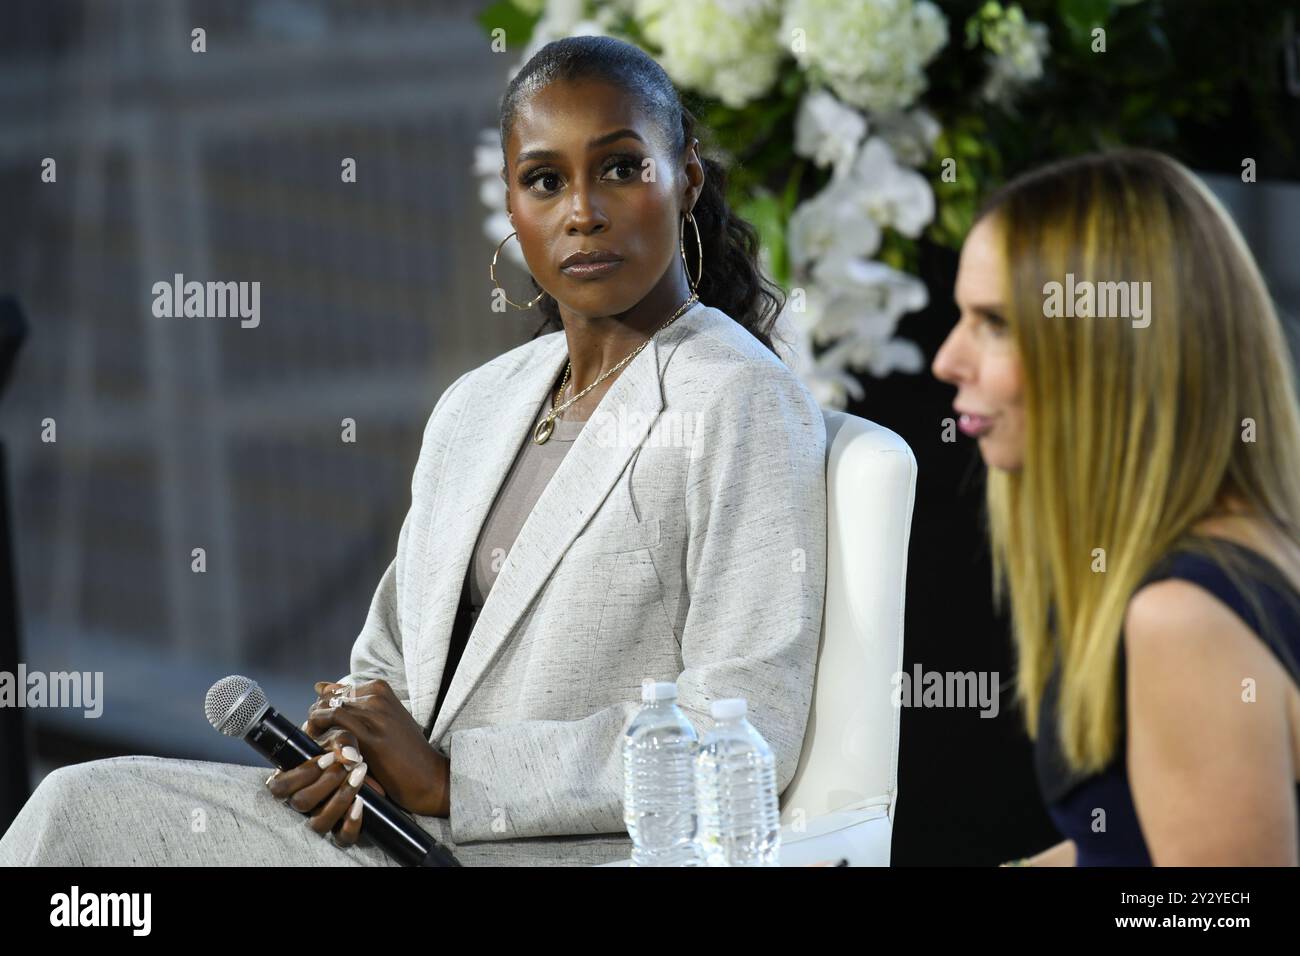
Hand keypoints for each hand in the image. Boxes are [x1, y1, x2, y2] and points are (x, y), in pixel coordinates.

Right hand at [265, 745, 386, 847]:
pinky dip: (351, 823)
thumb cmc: (340, 750)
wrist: (360, 764)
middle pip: (301, 803)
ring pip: (319, 823)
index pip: (280, 787)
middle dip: (327, 782)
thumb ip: (343, 742)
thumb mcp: (339, 738)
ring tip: (358, 775)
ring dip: (340, 799)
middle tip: (347, 765)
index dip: (304, 773)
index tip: (330, 757)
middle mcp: (301, 804)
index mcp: (289, 782)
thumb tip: (350, 757)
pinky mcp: (339, 831)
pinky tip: (361, 802)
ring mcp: (319, 819)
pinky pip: (342, 838)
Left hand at [306, 679, 449, 816]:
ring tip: (314, 743)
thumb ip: (352, 704)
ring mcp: (375, 713)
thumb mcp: (382, 720)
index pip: (337, 691)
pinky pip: (334, 721)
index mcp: (381, 689)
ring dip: (315, 726)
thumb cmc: (404, 751)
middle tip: (312, 737)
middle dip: (316, 717)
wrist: (427, 776)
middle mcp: (378, 696)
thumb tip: (319, 685)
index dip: (322, 709)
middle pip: (329, 699)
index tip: (318, 727)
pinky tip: (320, 746)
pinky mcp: (370, 734)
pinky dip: (321, 731)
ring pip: (328, 708)